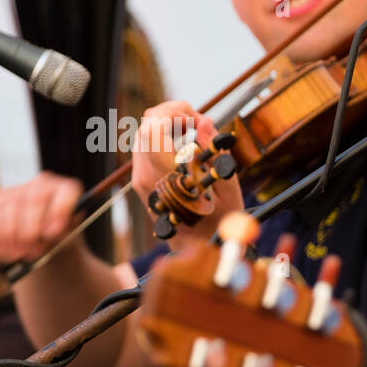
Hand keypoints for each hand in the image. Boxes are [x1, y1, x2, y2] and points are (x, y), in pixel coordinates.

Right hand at [0, 171, 82, 263]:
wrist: (42, 236)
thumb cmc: (59, 235)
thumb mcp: (66, 236)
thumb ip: (61, 233)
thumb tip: (48, 234)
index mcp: (65, 190)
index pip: (66, 192)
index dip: (59, 211)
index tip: (52, 234)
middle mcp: (41, 185)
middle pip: (34, 201)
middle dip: (29, 231)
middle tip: (29, 252)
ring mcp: (16, 190)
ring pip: (8, 209)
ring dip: (9, 236)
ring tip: (14, 255)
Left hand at [130, 100, 242, 242]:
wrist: (196, 254)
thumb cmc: (217, 226)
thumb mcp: (227, 188)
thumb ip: (215, 151)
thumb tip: (204, 121)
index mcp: (164, 174)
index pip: (154, 123)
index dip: (177, 111)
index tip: (200, 120)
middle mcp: (144, 173)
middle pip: (147, 123)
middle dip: (174, 115)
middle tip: (200, 126)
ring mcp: (139, 178)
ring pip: (144, 133)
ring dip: (169, 126)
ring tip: (195, 136)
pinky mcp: (141, 182)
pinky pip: (146, 147)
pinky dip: (164, 138)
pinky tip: (185, 148)